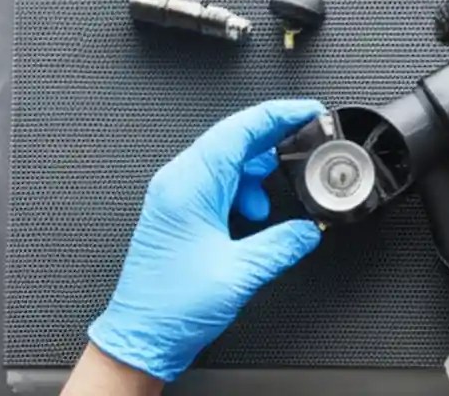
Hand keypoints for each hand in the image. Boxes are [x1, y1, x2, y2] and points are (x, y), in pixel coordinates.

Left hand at [88, 100, 325, 381]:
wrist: (140, 336)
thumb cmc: (171, 307)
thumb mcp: (242, 273)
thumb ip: (283, 244)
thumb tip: (308, 230)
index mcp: (190, 184)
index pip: (239, 128)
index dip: (279, 114)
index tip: (308, 111)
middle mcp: (179, 182)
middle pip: (234, 138)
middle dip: (274, 138)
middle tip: (308, 139)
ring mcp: (176, 195)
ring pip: (227, 160)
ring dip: (259, 169)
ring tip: (281, 188)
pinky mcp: (179, 211)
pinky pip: (218, 182)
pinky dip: (244, 189)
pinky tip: (256, 213)